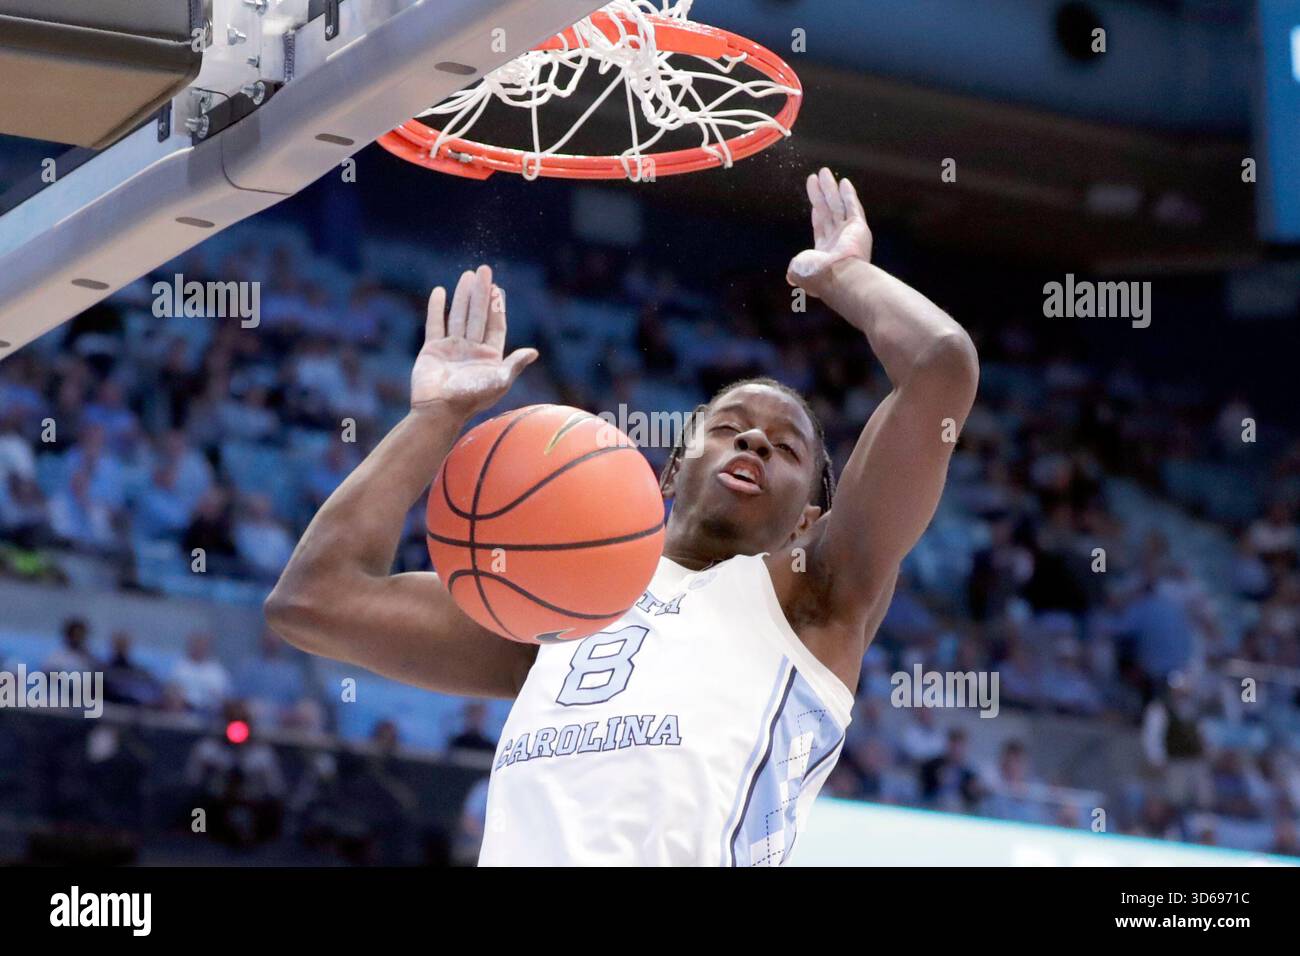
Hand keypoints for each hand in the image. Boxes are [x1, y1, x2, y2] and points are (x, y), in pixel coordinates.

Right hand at [411, 265, 537, 417]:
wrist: (439, 409)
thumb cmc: (471, 398)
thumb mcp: (499, 382)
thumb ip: (514, 364)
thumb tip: (534, 352)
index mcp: (489, 356)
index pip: (495, 325)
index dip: (497, 307)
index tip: (498, 288)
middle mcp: (471, 350)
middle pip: (478, 315)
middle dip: (481, 293)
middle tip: (483, 270)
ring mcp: (451, 348)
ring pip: (459, 316)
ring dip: (462, 296)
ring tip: (466, 275)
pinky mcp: (432, 349)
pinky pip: (434, 324)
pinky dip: (436, 308)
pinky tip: (439, 291)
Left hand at [786, 168, 871, 298]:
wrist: (837, 277)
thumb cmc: (817, 276)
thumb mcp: (798, 271)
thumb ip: (795, 267)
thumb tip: (789, 277)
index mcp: (825, 251)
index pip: (820, 225)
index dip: (817, 211)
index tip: (814, 200)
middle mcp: (838, 240)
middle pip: (828, 210)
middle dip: (822, 193)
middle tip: (818, 176)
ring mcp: (849, 233)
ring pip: (837, 204)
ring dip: (831, 188)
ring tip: (824, 171)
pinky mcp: (859, 227)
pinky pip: (852, 206)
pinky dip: (848, 194)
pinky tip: (843, 182)